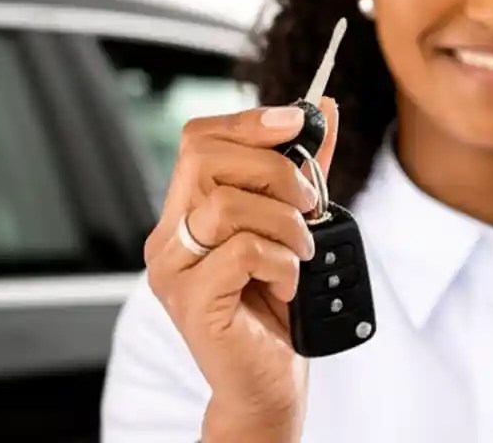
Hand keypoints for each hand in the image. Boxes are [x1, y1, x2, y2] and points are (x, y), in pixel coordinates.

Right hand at [143, 98, 338, 438]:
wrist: (268, 382)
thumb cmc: (276, 307)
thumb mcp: (294, 226)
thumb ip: (305, 170)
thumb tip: (324, 110)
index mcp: (186, 212)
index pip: (199, 139)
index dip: (249, 122)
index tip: (298, 122)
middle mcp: (168, 237)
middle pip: (207, 159)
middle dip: (275, 172)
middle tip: (308, 204)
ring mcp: (172, 270)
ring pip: (228, 205)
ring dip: (285, 224)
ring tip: (300, 253)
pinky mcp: (190, 301)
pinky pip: (243, 251)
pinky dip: (281, 262)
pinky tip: (286, 282)